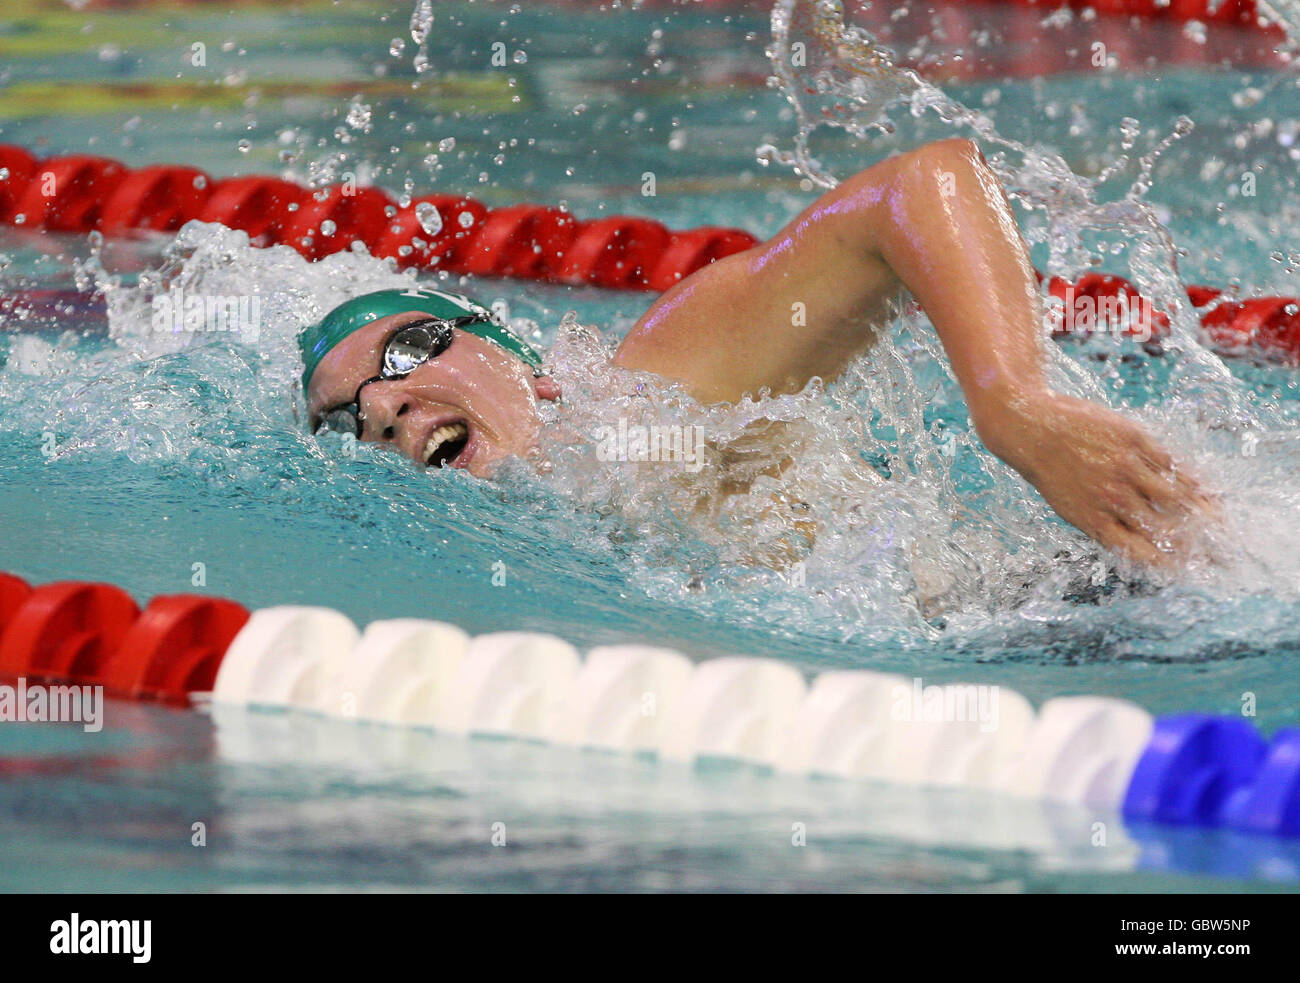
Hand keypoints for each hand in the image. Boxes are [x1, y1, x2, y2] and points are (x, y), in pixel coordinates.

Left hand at [975, 390, 1216, 568]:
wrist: (1031, 428)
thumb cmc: (1052, 472)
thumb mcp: (1071, 507)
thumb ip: (1105, 526)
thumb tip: (1142, 546)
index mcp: (1095, 522)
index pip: (1144, 554)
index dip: (1174, 566)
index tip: (1196, 574)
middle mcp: (1113, 499)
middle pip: (1169, 530)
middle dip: (1201, 548)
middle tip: (1224, 558)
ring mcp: (1126, 469)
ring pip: (1178, 497)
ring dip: (1206, 514)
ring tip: (1223, 525)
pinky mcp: (1135, 441)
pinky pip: (1173, 465)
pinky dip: (1194, 480)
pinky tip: (1209, 492)